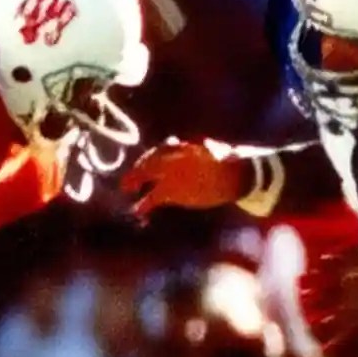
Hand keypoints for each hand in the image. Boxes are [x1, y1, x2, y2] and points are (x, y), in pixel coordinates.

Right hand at [120, 138, 245, 219]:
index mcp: (183, 150)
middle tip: (129, 176)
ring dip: (136, 183)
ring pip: (147, 179)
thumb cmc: (228, 163)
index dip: (156, 154)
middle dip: (139, 169)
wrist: (232, 179)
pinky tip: (138, 212)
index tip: (149, 160)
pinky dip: (145, 205)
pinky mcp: (170, 194)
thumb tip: (208, 144)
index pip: (164, 149)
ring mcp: (169, 178)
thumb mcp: (224, 155)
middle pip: (150, 163)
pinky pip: (153, 198)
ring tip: (125, 190)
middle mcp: (172, 161)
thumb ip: (214, 150)